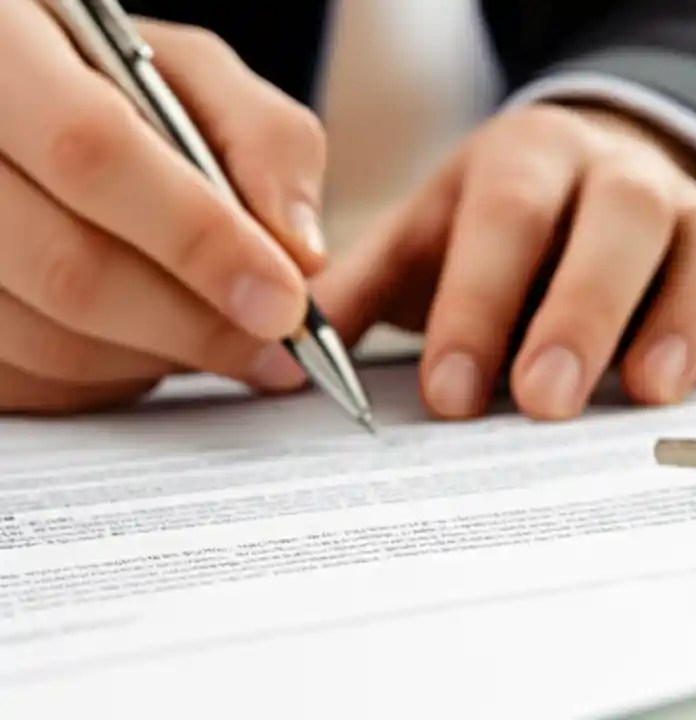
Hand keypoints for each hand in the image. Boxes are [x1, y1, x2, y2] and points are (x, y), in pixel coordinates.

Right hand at [0, 6, 326, 413]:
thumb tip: (300, 256)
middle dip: (199, 325)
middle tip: (279, 345)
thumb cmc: (103, 81)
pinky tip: (146, 335)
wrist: (10, 106)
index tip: (285, 301)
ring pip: (51, 342)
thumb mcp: (192, 73)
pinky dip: (112, 377)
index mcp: (2, 53)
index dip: (201, 241)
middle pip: (71, 269)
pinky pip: (34, 381)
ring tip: (215, 326)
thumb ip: (264, 140)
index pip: (95, 155)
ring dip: (161, 356)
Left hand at [315, 103, 695, 419]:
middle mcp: (613, 172)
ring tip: (633, 394)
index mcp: (527, 157)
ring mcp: (685, 210)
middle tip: (540, 400)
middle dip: (576, 311)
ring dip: (661, 323)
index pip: (505, 218)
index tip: (448, 392)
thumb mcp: (433, 239)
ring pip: (688, 247)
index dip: (478, 303)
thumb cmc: (511, 225)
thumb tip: (284, 352)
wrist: (613, 177)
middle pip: (610, 221)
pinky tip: (674, 388)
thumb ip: (366, 293)